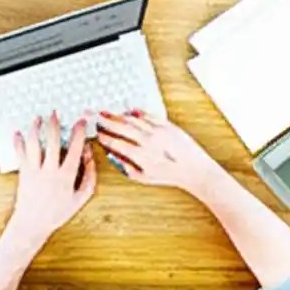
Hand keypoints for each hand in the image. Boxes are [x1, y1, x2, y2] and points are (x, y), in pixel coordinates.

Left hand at [6, 114, 96, 246]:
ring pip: (34, 143)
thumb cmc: (58, 212)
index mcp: (66, 176)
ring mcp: (35, 170)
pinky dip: (17, 141)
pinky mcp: (23, 172)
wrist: (33, 223)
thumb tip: (89, 156)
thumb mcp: (81, 198)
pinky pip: (19, 153)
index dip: (78, 132)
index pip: (74, 148)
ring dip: (35, 128)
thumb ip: (89, 176)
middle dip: (54, 123)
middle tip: (55, 113)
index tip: (80, 121)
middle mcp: (50, 170)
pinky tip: (17, 132)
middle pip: (51, 140)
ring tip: (37, 118)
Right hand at [96, 112, 216, 192]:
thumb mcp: (145, 178)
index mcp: (142, 156)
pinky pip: (148, 115)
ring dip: (118, 115)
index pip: (117, 143)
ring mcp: (158, 131)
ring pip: (133, 119)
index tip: (99, 134)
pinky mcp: (167, 125)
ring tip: (107, 112)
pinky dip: (136, 112)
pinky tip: (128, 111)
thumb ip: (126, 167)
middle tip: (96, 116)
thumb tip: (113, 156)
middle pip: (122, 127)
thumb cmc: (170, 175)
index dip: (105, 137)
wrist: (194, 169)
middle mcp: (149, 141)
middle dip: (106, 121)